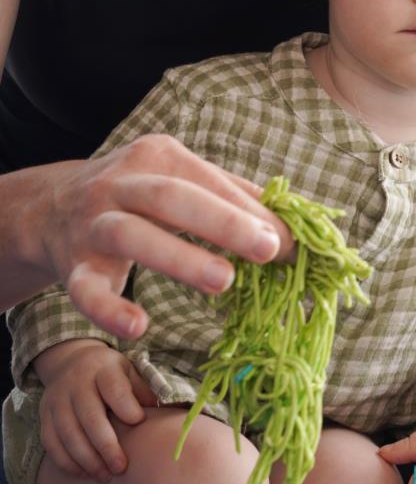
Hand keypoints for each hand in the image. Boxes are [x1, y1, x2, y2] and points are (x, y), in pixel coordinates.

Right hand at [38, 339, 155, 480]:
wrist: (71, 361)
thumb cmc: (111, 373)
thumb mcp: (129, 371)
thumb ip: (144, 389)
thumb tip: (169, 409)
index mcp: (103, 369)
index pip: (113, 387)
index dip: (126, 406)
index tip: (139, 422)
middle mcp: (76, 383)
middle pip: (89, 417)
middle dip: (106, 446)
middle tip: (122, 467)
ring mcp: (57, 400)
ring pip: (68, 434)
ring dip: (87, 460)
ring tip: (106, 476)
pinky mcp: (44, 416)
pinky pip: (52, 444)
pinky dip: (68, 463)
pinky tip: (85, 473)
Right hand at [40, 136, 293, 337]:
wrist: (51, 208)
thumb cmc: (138, 195)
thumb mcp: (180, 180)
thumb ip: (234, 196)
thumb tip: (295, 222)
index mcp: (156, 156)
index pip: (208, 181)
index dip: (250, 211)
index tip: (290, 241)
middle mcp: (120, 183)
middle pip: (171, 197)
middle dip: (223, 222)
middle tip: (269, 249)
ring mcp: (92, 223)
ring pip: (131, 235)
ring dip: (180, 257)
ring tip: (225, 282)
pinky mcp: (72, 265)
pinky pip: (86, 289)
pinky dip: (109, 309)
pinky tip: (138, 326)